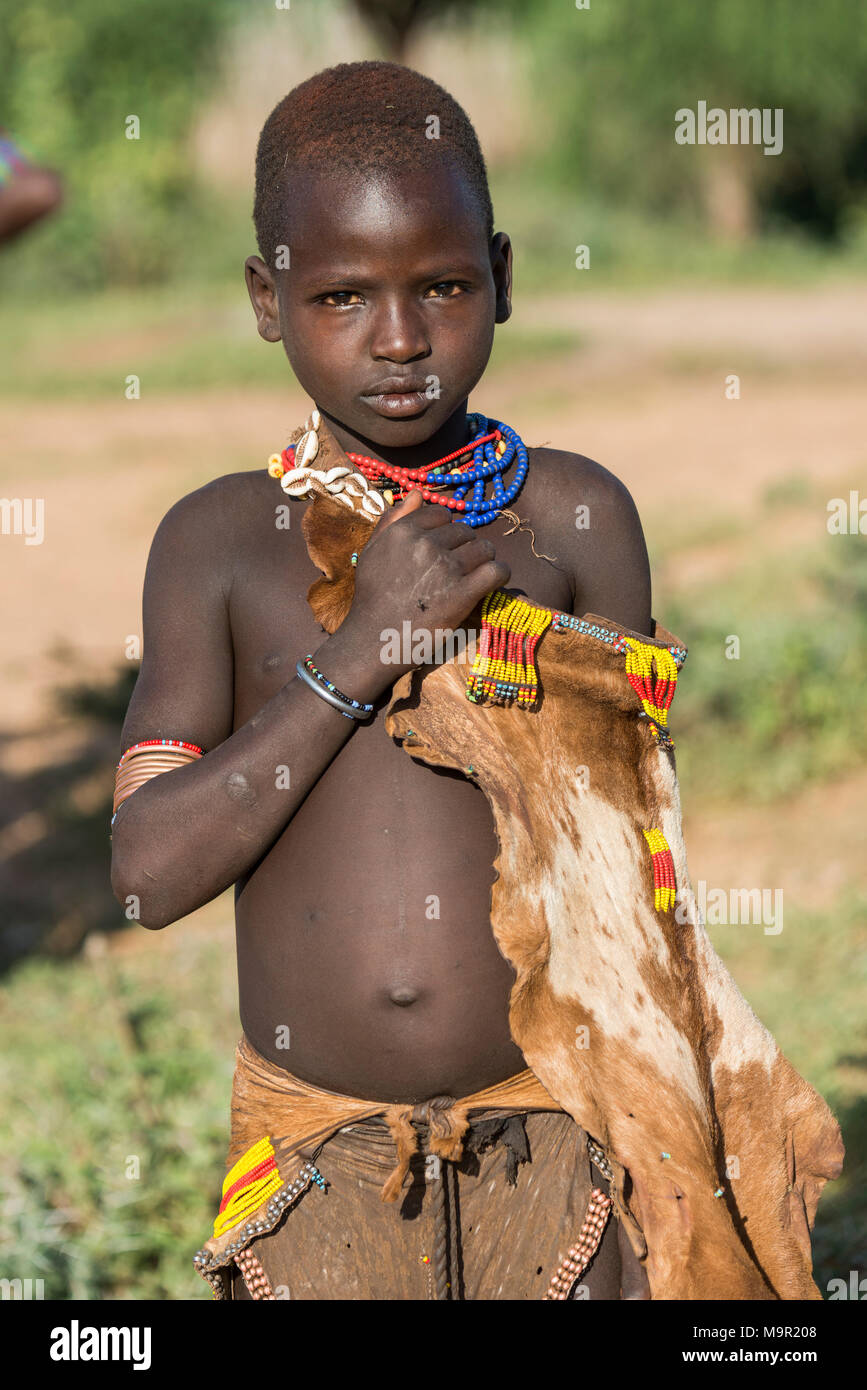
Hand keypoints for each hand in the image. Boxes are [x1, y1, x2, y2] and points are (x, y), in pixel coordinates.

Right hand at [344, 489, 509, 675]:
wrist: (373, 640)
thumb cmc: (371, 597)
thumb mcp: (372, 551)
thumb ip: (392, 520)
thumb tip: (417, 494)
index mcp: (404, 531)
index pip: (441, 514)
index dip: (445, 531)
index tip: (442, 549)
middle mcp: (425, 544)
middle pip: (465, 531)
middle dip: (465, 546)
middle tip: (458, 568)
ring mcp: (446, 568)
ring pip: (484, 548)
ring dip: (484, 560)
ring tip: (474, 576)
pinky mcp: (462, 593)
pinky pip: (496, 571)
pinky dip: (500, 575)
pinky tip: (493, 582)